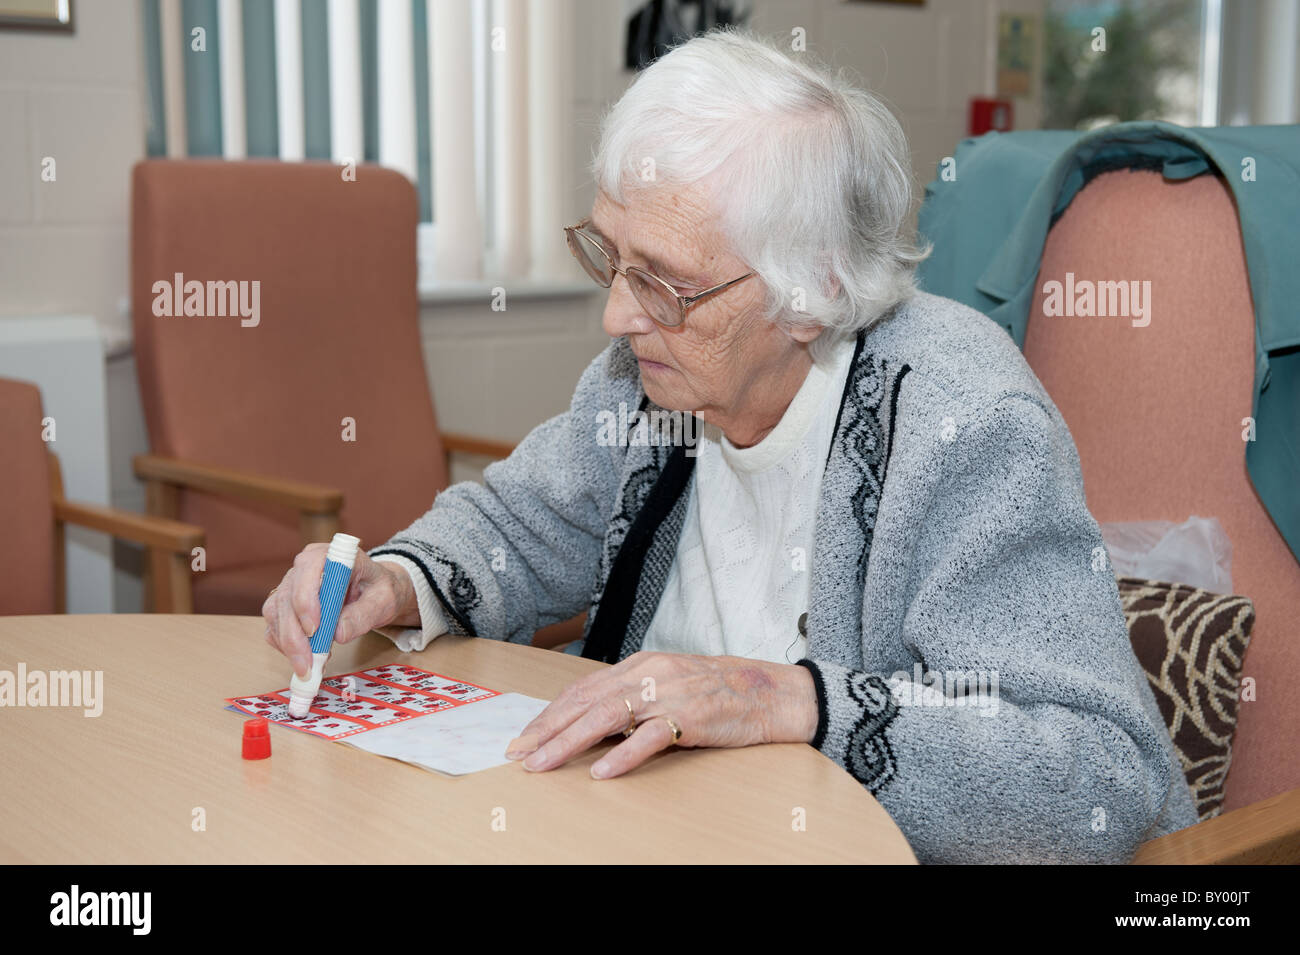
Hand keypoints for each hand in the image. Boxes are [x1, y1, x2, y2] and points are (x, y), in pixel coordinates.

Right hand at [262, 544, 418, 676]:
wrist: (373, 592)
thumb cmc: (378, 590)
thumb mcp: (383, 599)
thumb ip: (364, 614)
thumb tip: (338, 633)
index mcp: (329, 555)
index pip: (307, 571)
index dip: (306, 601)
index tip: (315, 630)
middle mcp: (304, 567)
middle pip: (287, 598)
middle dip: (295, 635)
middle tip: (308, 664)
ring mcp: (290, 585)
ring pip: (276, 615)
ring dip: (289, 645)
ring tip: (310, 666)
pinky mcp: (284, 605)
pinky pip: (275, 626)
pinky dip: (285, 647)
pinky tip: (305, 658)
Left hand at [503, 651, 819, 778]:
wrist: (770, 691)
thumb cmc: (718, 691)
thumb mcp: (668, 684)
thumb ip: (632, 697)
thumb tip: (591, 722)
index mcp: (640, 665)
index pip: (583, 690)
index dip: (550, 714)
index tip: (524, 737)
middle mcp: (649, 674)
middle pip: (585, 702)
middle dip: (547, 729)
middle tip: (518, 753)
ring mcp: (669, 694)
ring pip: (607, 716)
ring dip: (569, 742)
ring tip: (543, 763)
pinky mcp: (692, 717)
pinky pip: (652, 738)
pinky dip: (624, 755)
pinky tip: (602, 772)